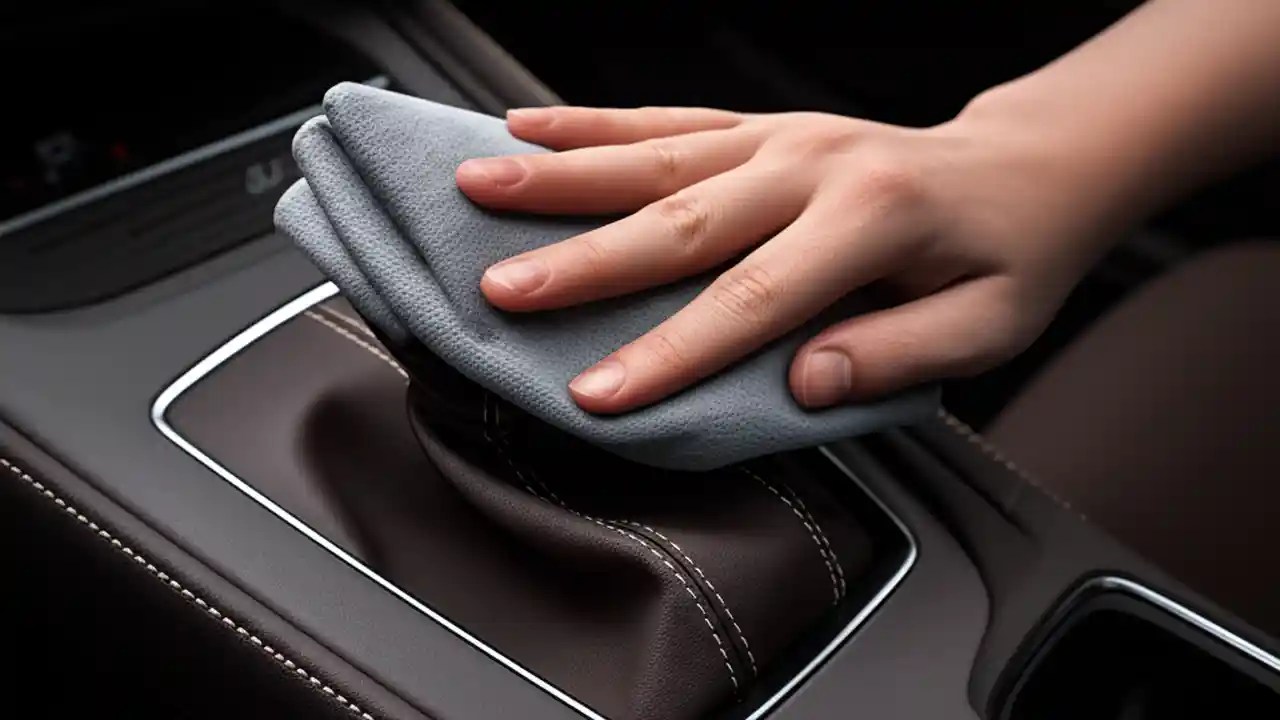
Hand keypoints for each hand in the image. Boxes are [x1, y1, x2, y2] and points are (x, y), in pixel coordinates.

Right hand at [456, 103, 1121, 413]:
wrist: (1020, 168)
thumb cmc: (1006, 254)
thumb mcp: (987, 324)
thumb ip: (897, 353)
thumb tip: (805, 380)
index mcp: (871, 218)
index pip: (753, 299)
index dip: (670, 350)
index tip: (595, 392)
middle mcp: (811, 164)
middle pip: (681, 219)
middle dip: (583, 260)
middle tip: (500, 289)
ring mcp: (778, 136)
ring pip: (654, 156)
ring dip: (561, 174)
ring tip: (477, 185)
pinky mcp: (758, 126)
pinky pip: (664, 120)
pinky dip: (591, 124)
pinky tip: (525, 125)